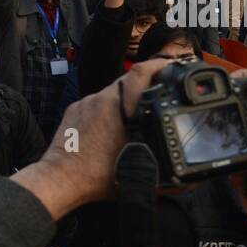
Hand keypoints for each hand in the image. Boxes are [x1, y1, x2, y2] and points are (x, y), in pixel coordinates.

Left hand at [11, 59, 170, 219]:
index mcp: (121, 108)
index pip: (142, 72)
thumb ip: (165, 174)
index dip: (159, 65)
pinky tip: (109, 128)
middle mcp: (102, 99)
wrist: (60, 179)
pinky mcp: (73, 110)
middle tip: (157, 93)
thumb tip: (186, 182)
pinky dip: (105, 111)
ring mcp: (85, 103)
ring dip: (124, 100)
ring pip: (110, 92)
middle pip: (127, 79)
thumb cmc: (97, 177)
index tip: (171, 65)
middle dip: (144, 85)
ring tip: (134, 117)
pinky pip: (94, 103)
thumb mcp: (138, 173)